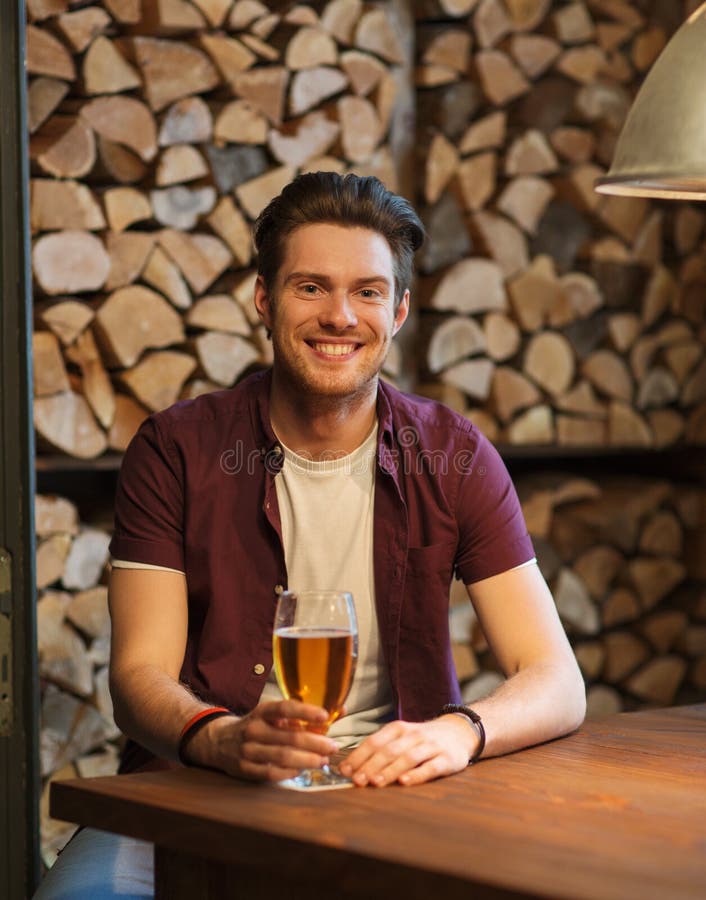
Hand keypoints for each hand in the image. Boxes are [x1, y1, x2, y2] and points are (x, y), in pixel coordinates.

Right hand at [184, 699, 337, 781]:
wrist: (219, 741)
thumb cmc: (257, 726)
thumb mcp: (273, 715)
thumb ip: (303, 715)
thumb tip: (340, 711)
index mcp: (262, 711)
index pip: (285, 708)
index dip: (305, 711)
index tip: (325, 715)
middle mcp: (254, 729)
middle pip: (288, 737)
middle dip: (314, 743)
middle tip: (332, 746)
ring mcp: (248, 750)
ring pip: (282, 757)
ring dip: (306, 760)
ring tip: (323, 760)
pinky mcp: (245, 769)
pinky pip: (271, 773)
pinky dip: (289, 772)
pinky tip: (302, 770)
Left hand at [338, 715, 476, 786]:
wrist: (459, 731)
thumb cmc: (421, 739)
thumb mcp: (401, 737)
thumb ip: (380, 750)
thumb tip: (351, 768)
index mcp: (397, 729)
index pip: (374, 741)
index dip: (358, 756)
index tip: (344, 771)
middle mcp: (412, 735)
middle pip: (388, 750)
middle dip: (370, 766)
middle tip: (357, 781)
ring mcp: (430, 746)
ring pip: (407, 758)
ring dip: (390, 770)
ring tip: (376, 782)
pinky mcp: (446, 759)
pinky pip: (430, 767)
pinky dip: (417, 775)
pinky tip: (405, 782)